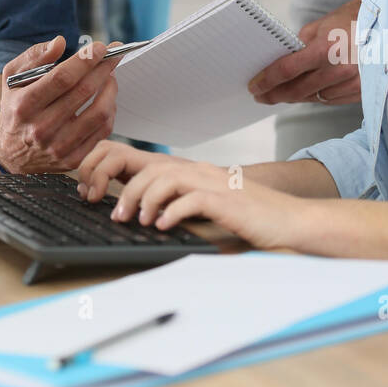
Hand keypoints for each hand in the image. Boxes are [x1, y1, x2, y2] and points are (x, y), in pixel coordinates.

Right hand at [0, 36, 117, 172]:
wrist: (9, 152)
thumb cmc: (14, 106)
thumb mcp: (12, 78)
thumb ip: (34, 56)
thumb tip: (60, 42)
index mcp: (24, 105)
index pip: (62, 78)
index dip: (85, 60)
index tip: (100, 47)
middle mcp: (41, 128)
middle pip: (83, 92)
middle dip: (103, 68)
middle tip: (114, 54)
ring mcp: (58, 147)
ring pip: (98, 113)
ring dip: (110, 89)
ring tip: (111, 75)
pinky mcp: (72, 160)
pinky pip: (102, 131)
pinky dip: (109, 110)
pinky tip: (106, 97)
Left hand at [79, 140, 306, 247]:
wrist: (288, 218)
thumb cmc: (247, 215)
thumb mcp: (205, 203)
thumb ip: (177, 200)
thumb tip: (139, 210)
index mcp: (190, 170)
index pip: (143, 160)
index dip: (115, 171)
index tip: (99, 194)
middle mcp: (198, 171)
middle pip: (148, 169)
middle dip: (124, 191)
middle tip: (115, 215)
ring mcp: (213, 183)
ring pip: (164, 180)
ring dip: (144, 201)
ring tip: (138, 221)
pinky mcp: (226, 201)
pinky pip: (191, 200)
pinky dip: (172, 213)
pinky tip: (163, 226)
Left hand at [247, 0, 362, 105]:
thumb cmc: (353, 19)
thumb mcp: (322, 26)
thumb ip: (301, 46)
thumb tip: (282, 62)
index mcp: (326, 49)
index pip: (288, 70)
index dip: (268, 81)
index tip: (254, 87)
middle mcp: (340, 70)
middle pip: (298, 90)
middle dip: (276, 94)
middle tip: (262, 95)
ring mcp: (353, 84)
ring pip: (314, 98)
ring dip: (296, 97)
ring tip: (282, 93)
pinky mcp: (362, 92)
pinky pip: (332, 100)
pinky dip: (317, 97)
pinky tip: (307, 92)